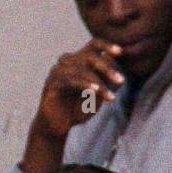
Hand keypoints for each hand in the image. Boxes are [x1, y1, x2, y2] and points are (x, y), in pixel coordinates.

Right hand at [20, 38, 124, 172]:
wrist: (58, 127)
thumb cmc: (78, 109)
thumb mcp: (97, 94)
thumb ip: (105, 78)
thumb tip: (113, 60)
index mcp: (77, 61)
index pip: (92, 45)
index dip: (106, 45)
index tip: (120, 52)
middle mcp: (66, 63)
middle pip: (88, 56)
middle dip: (107, 69)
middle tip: (121, 81)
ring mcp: (57, 72)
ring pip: (81, 70)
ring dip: (99, 83)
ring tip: (111, 97)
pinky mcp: (51, 84)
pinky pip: (70, 80)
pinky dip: (84, 85)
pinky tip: (95, 92)